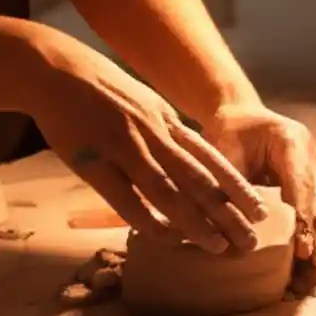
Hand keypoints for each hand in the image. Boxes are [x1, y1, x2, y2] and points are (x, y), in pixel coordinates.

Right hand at [27, 38, 266, 253]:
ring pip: (169, 192)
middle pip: (199, 181)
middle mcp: (154, 135)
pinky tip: (167, 240)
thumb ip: (169, 131)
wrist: (55, 70)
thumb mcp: (147, 103)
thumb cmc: (102, 90)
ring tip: (218, 246)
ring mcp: (125, 148)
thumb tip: (195, 156)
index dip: (238, 188)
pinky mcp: (94, 163)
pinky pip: (126, 199)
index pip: (213, 160)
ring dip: (196, 223)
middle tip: (251, 240)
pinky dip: (149, 222)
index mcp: (168, 122)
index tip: (260, 210)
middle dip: (228, 212)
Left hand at [201, 104, 315, 263]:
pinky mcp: (315, 176)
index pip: (301, 182)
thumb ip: (232, 183)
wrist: (241, 114)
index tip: (302, 242)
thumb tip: (234, 222)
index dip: (303, 214)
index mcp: (290, 141)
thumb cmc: (230, 131)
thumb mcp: (224, 151)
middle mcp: (311, 153)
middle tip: (312, 259)